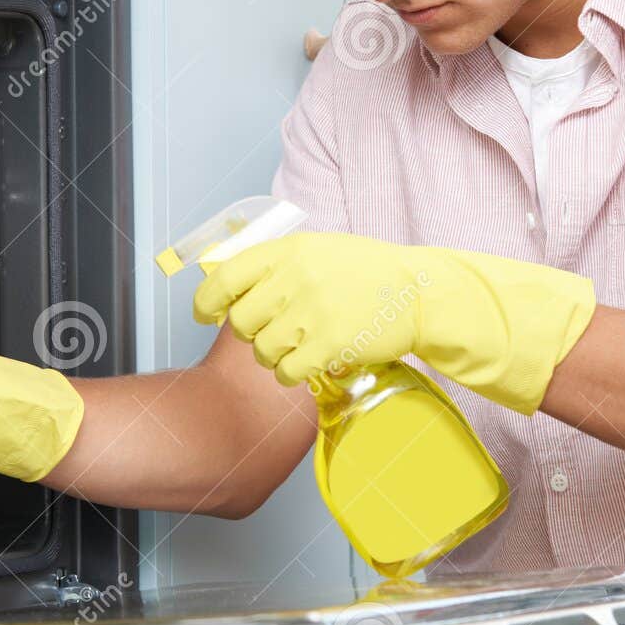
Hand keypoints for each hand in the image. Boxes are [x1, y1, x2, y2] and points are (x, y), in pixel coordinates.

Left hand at [191, 232, 595, 413]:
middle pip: (241, 322)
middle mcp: (295, 278)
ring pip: (262, 351)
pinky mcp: (329, 345)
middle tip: (271, 334)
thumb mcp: (319, 249)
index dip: (207, 301)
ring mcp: (312, 312)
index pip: (225, 277)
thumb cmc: (367, 272)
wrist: (419, 293)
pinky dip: (291, 374)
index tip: (205, 314)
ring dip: (273, 357)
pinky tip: (307, 365)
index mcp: (289, 251)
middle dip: (250, 334)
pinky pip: (287, 372)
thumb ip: (276, 264)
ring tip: (297, 348)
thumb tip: (226, 282)